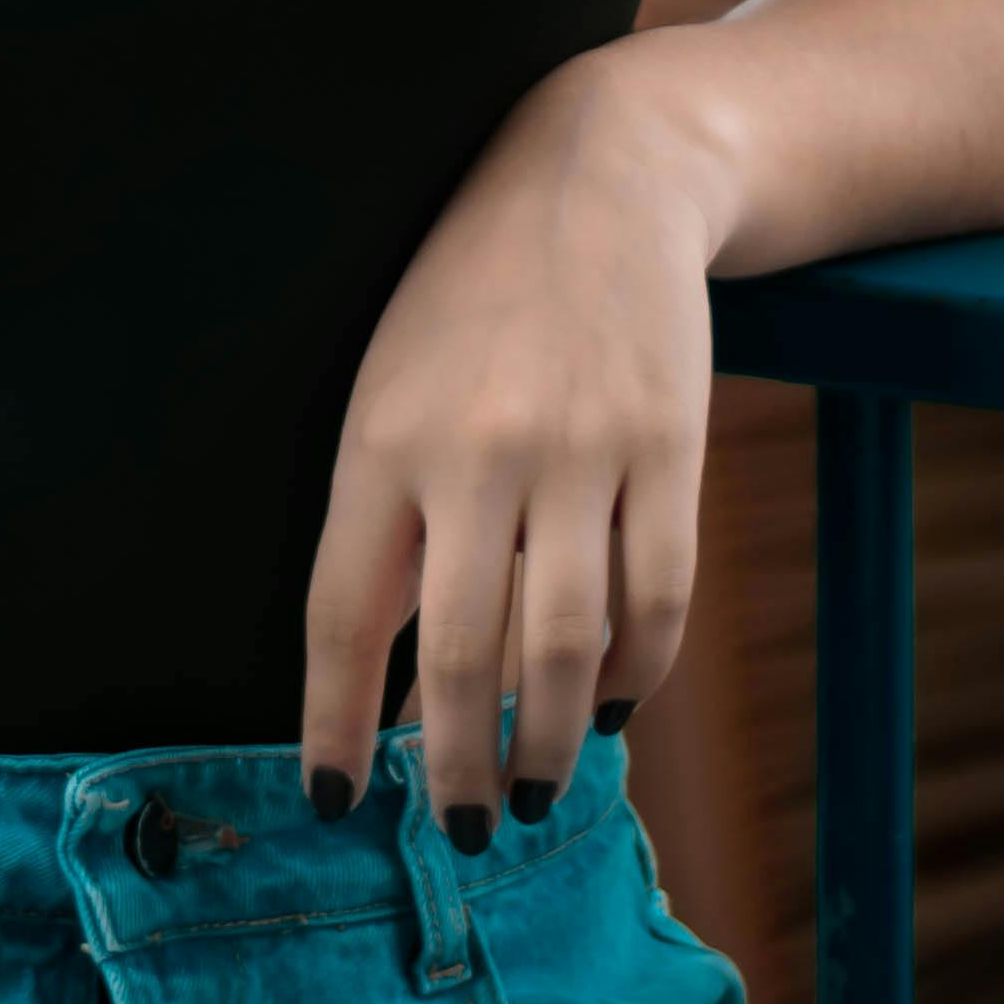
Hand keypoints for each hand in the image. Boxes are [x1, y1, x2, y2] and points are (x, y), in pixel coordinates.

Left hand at [298, 45, 728, 848]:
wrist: (597, 175)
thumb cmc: (470, 301)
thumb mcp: (388, 383)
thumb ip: (383, 517)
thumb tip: (383, 676)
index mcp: (380, 436)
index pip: (344, 614)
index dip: (334, 721)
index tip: (332, 798)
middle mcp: (476, 449)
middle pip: (464, 655)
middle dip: (456, 765)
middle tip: (458, 828)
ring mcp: (582, 450)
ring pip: (566, 644)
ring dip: (547, 744)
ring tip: (530, 793)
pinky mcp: (671, 447)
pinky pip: (657, 598)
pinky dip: (632, 675)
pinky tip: (604, 709)